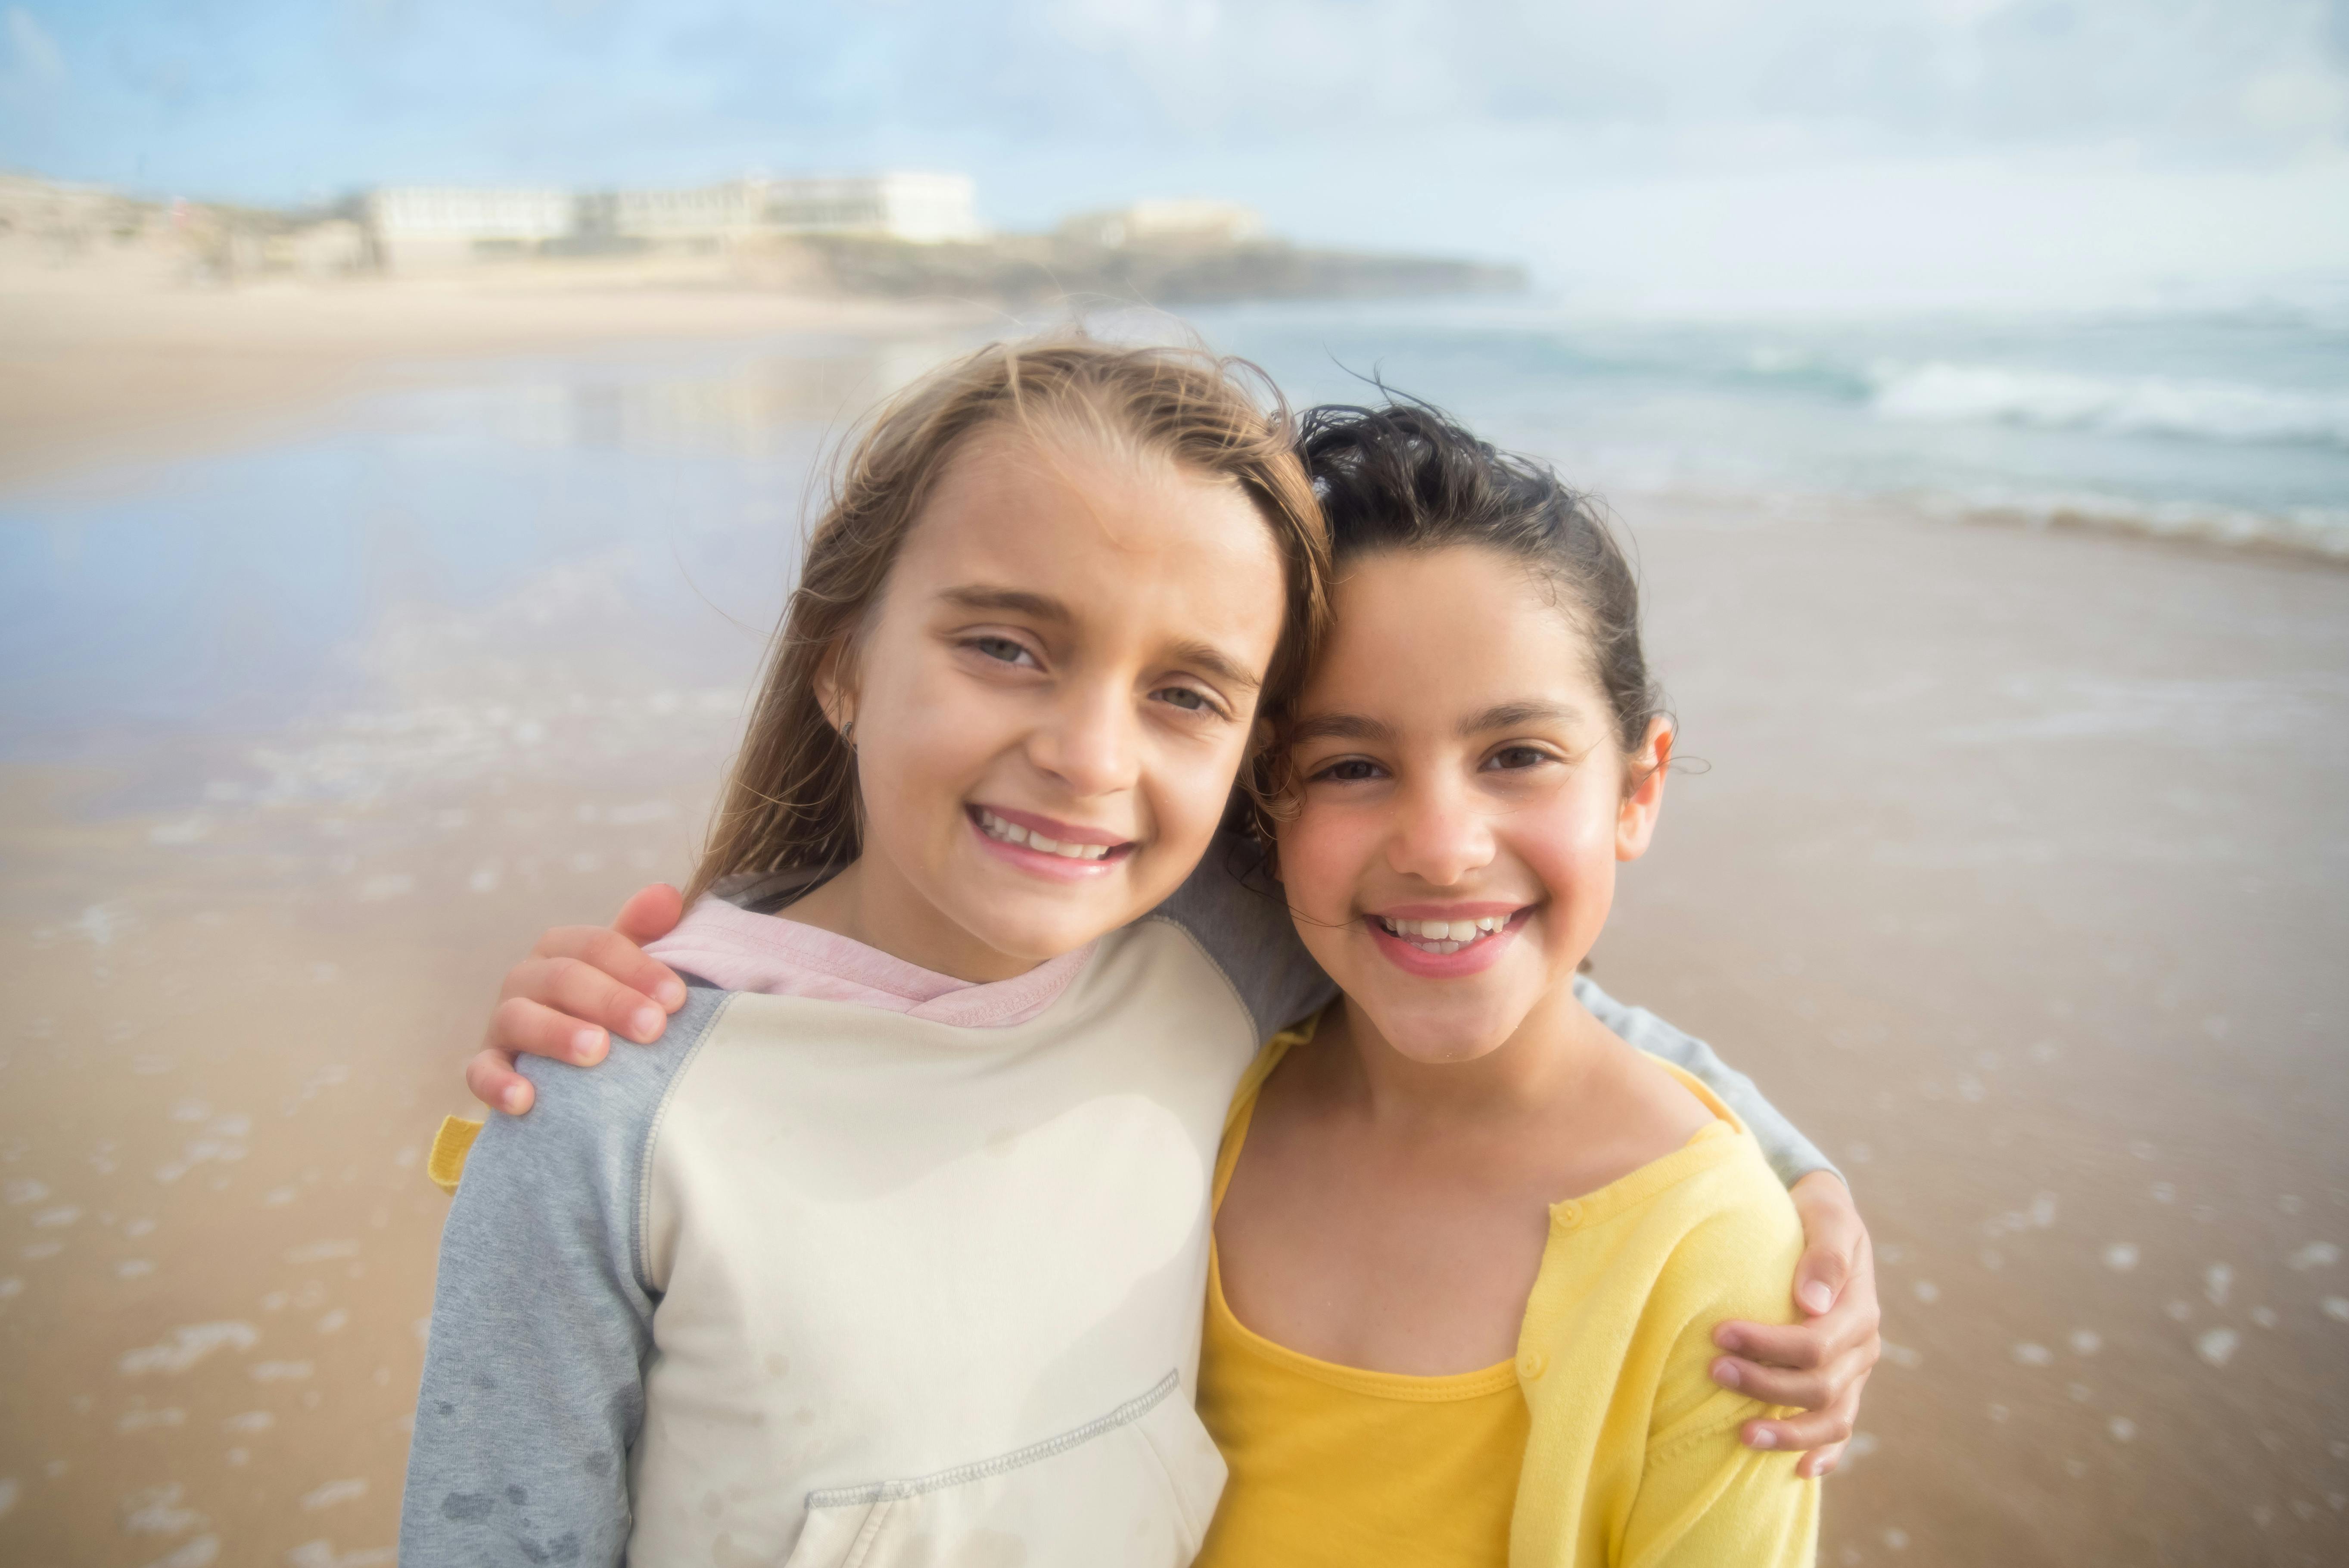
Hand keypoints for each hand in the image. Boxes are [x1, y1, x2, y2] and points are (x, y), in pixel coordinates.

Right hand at [463, 885, 687, 1115]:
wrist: (568, 1064)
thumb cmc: (608, 1009)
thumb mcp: (628, 969)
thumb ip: (645, 932)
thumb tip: (666, 894)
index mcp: (562, 948)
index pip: (599, 946)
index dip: (639, 968)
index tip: (677, 999)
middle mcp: (527, 978)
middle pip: (564, 978)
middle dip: (612, 1001)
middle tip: (653, 1027)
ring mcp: (503, 1022)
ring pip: (520, 1018)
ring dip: (558, 1033)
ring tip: (597, 1050)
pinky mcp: (487, 1065)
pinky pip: (481, 1073)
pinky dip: (499, 1084)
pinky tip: (525, 1099)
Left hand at [1708, 1171, 1880, 1478]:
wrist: (1821, 1221)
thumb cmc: (1814, 1214)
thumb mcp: (1825, 1215)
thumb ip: (1824, 1253)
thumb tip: (1812, 1301)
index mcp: (1859, 1309)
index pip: (1815, 1343)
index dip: (1767, 1345)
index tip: (1718, 1333)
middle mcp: (1862, 1346)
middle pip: (1818, 1385)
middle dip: (1763, 1384)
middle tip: (1712, 1370)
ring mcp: (1855, 1371)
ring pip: (1831, 1418)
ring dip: (1788, 1432)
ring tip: (1741, 1437)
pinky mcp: (1844, 1386)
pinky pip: (1840, 1430)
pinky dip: (1823, 1454)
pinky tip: (1797, 1472)